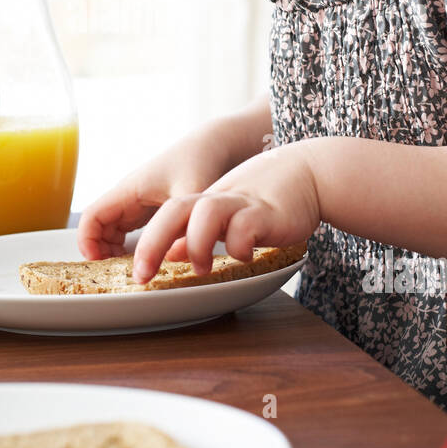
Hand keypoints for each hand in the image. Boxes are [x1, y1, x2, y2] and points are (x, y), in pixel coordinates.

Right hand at [76, 126, 236, 260]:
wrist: (214, 145)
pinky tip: (146, 260)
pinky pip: (127, 231)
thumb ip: (184, 223)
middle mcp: (128, 196)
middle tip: (116, 275)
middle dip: (99, 252)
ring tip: (131, 271)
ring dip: (113, 252)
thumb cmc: (200, 160)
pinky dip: (128, 247)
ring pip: (111, 231)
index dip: (87, 241)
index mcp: (130, 190)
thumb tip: (172, 258)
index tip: (98, 263)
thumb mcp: (192, 192)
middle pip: (97, 227)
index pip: (91, 216)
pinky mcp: (149, 208)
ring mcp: (137, 202)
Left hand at [131, 143, 320, 283]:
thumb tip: (173, 254)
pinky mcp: (268, 212)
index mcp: (204, 202)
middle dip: (153, 243)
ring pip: (206, 213)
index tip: (138, 274)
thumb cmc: (265, 197)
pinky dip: (238, 245)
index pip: (165, 217)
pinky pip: (245, 227)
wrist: (308, 172)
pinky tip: (244, 256)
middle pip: (174, 211)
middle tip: (143, 275)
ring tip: (201, 268)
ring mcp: (241, 203)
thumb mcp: (226, 214)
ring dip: (197, 243)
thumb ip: (198, 232)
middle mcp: (217, 200)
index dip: (148, 244)